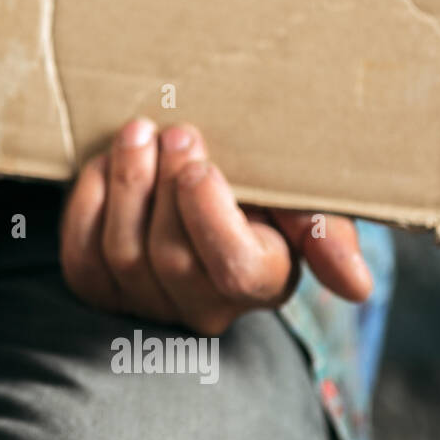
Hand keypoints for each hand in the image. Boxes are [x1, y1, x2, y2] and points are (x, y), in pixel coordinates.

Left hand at [59, 120, 372, 335]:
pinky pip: (82, 258)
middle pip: (170, 257)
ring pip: (123, 254)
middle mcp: (206, 307)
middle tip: (173, 131)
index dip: (210, 219)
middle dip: (164, 188)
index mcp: (264, 283)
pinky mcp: (102, 289)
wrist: (199, 174)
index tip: (202, 167)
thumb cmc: (259, 187)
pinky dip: (88, 205)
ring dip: (126, 185)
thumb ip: (323, 231)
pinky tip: (104, 167)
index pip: (234, 270)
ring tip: (138, 134)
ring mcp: (148, 302)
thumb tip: (357, 286)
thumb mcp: (301, 197)